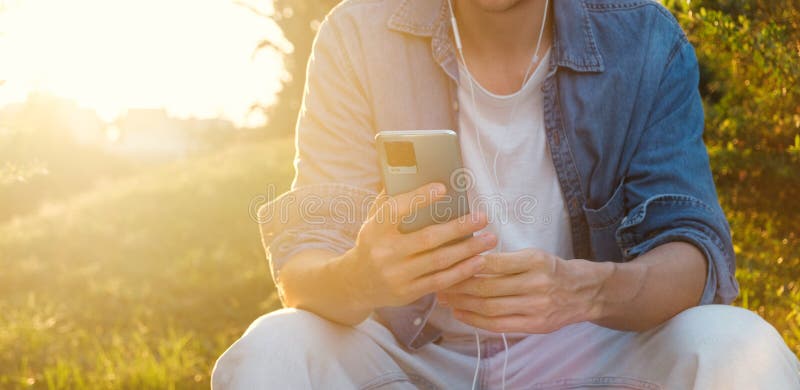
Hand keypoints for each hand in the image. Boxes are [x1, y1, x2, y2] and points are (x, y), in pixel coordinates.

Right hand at [342, 182, 497, 310]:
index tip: (443, 187)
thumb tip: (411, 169)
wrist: (356, 282)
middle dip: (459, 227)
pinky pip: (440, 281)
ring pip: (438, 261)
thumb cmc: (374, 241)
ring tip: (489, 239)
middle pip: (427, 238)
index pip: (396, 209)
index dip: (419, 198)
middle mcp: (384, 253)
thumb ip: (391, 198)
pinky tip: (479, 260)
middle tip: (483, 217)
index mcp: (375, 229)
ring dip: (468, 249)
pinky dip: (462, 271)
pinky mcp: (407, 293)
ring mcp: (396, 275)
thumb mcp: (374, 219)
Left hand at [438, 248, 614, 332]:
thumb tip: (466, 258)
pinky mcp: (536, 326)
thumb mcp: (533, 255)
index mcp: (535, 261)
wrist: (585, 292)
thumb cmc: (552, 270)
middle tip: (439, 281)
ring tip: (445, 298)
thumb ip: (505, 259)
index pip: (493, 263)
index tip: (448, 262)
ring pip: (490, 307)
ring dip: (463, 303)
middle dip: (459, 286)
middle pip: (488, 287)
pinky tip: (461, 313)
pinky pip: (499, 325)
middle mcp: (537, 284)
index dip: (467, 264)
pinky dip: (476, 320)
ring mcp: (537, 307)